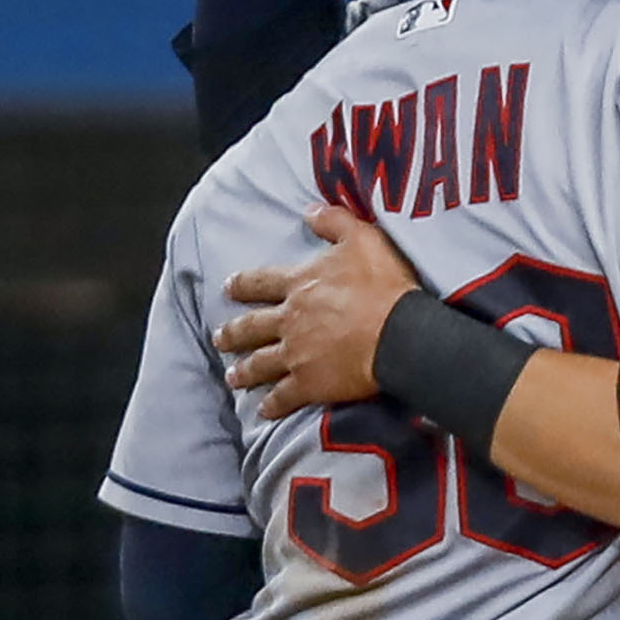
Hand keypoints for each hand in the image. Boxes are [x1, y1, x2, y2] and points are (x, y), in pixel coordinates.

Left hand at [213, 206, 421, 417]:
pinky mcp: (310, 383)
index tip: (228, 289)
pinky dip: (271, 404)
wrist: (399, 333)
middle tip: (219, 339)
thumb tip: (309, 209)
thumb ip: (334, 221)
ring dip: (244, 371)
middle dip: (233, 333)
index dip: (242, 285)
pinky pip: (284, 396)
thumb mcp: (363, 238)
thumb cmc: (385, 285)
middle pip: (252, 327)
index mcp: (300, 285)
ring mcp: (296, 354)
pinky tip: (263, 410)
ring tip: (232, 377)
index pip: (261, 282)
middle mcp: (289, 320)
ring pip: (260, 364)